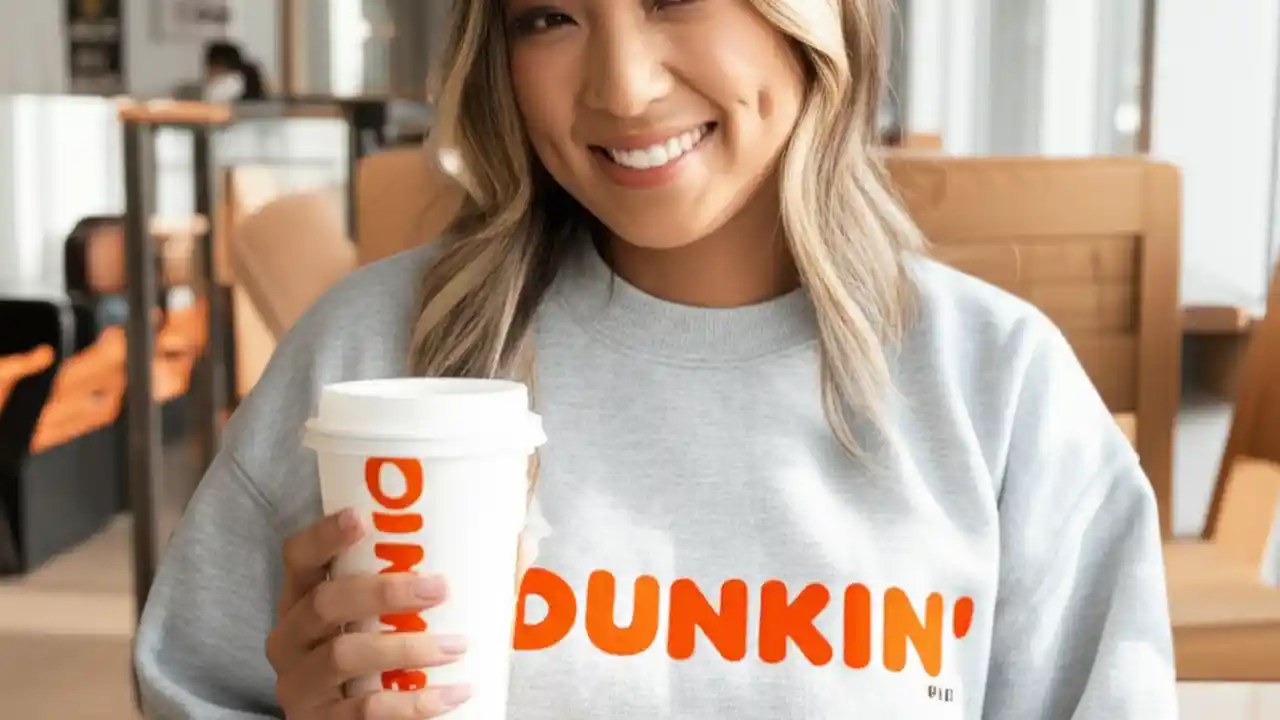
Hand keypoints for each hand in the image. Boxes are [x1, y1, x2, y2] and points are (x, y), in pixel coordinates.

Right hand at [267, 509, 470, 717]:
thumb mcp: (381, 620)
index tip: (361, 518)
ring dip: (406, 647)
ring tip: (457, 646)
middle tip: (439, 588)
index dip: (323, 535)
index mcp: (302, 600)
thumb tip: (516, 545)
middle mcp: (290, 638)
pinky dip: (414, 703)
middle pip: (324, 603)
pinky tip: (453, 693)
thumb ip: (428, 586)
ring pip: (343, 655)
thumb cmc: (375, 657)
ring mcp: (299, 684)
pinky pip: (366, 710)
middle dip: (383, 591)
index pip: (298, 558)